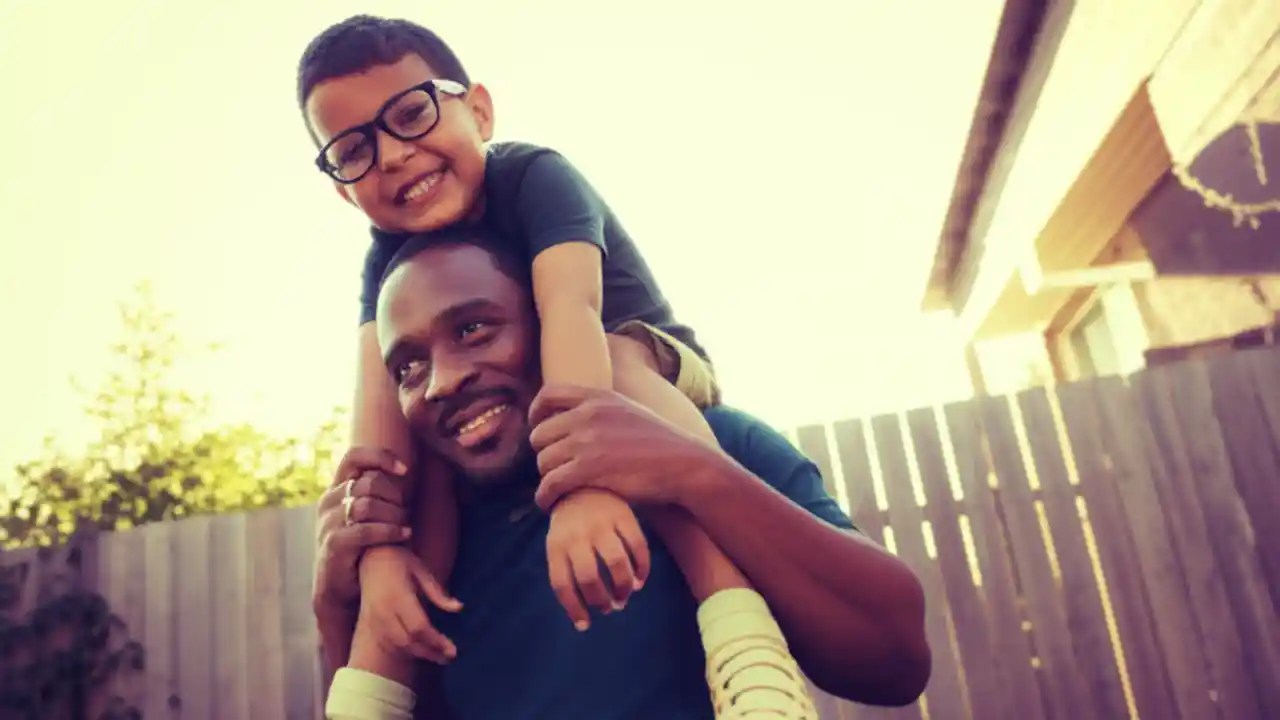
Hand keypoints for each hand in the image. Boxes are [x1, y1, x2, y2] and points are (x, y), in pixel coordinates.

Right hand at [313, 447, 412, 611]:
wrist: (340, 589)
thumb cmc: (362, 548)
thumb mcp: (367, 515)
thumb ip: (376, 493)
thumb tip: (404, 471)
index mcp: (336, 490)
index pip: (353, 458)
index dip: (380, 457)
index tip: (405, 469)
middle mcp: (329, 502)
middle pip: (369, 483)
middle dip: (395, 496)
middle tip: (406, 513)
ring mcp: (328, 523)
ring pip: (368, 505)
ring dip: (394, 514)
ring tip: (406, 526)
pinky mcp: (334, 544)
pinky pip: (365, 530)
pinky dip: (389, 531)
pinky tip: (404, 535)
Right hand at [358, 545, 462, 663]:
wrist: (370, 557)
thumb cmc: (400, 560)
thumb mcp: (421, 570)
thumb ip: (438, 593)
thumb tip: (459, 608)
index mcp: (398, 596)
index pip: (419, 627)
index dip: (436, 642)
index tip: (453, 649)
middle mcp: (383, 611)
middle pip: (408, 641)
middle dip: (430, 652)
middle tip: (449, 658)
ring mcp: (374, 618)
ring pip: (397, 646)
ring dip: (419, 654)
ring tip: (439, 657)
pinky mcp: (369, 622)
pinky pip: (387, 643)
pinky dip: (404, 651)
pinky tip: (419, 652)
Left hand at [528, 385, 718, 510]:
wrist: (684, 464)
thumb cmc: (659, 444)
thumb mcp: (628, 411)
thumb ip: (600, 409)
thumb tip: (575, 412)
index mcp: (597, 397)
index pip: (548, 394)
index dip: (536, 413)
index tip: (538, 429)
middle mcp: (588, 415)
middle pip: (539, 434)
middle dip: (543, 453)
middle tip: (554, 468)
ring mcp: (587, 441)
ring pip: (543, 462)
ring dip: (546, 478)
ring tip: (555, 488)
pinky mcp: (589, 470)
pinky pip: (549, 484)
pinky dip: (545, 496)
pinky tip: (549, 503)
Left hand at [545, 489, 650, 630]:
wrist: (585, 481)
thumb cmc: (570, 522)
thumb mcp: (559, 542)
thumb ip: (567, 570)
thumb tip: (583, 614)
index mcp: (556, 544)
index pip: (562, 584)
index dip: (574, 609)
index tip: (585, 624)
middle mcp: (577, 535)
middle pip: (590, 578)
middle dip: (601, 600)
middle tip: (610, 607)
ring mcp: (601, 524)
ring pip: (617, 564)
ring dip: (623, 587)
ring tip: (625, 595)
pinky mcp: (624, 515)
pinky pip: (638, 547)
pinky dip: (642, 568)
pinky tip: (640, 580)